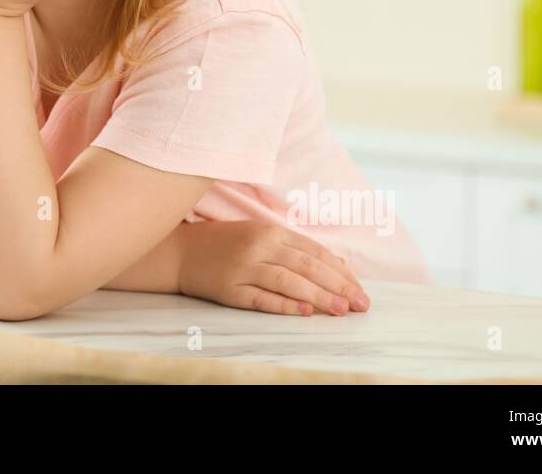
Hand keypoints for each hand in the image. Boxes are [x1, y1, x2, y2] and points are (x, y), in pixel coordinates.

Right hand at [176, 219, 370, 315]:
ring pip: (288, 282)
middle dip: (338, 286)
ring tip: (342, 310)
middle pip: (307, 266)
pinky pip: (262, 298)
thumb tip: (337, 264)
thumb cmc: (224, 244)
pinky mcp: (230, 289)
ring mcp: (243, 268)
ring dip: (319, 297)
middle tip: (361, 304)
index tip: (360, 288)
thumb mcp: (260, 236)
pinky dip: (285, 305)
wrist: (179, 252)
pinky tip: (305, 311)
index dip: (340, 271)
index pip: (314, 251)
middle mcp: (259, 246)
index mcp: (269, 231)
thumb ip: (296, 248)